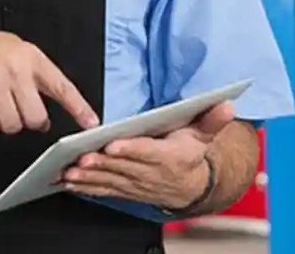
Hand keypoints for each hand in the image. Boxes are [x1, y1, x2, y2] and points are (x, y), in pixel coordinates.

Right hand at [0, 17, 99, 134]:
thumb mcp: (12, 50)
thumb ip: (32, 78)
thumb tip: (45, 117)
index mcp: (29, 56)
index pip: (61, 86)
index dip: (79, 108)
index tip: (92, 123)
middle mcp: (13, 69)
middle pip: (35, 118)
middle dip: (25, 120)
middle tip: (12, 107)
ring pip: (11, 126)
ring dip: (2, 122)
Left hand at [61, 102, 234, 208]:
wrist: (191, 187)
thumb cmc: (190, 154)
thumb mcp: (203, 135)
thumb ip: (211, 119)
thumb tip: (227, 104)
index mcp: (168, 157)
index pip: (147, 152)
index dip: (130, 149)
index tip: (113, 146)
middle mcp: (150, 173)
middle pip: (122, 167)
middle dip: (100, 163)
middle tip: (81, 157)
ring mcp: (135, 184)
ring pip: (109, 180)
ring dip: (89, 177)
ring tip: (69, 172)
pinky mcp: (124, 190)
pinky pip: (103, 190)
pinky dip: (85, 188)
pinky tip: (68, 182)